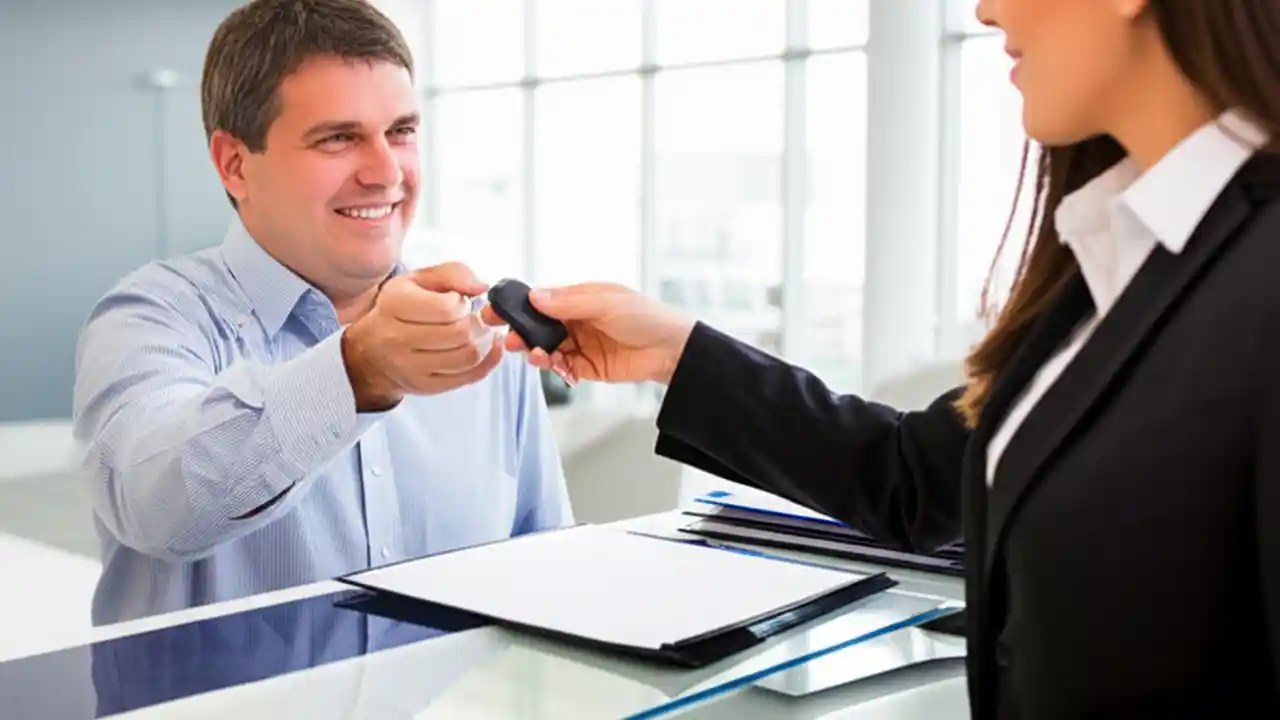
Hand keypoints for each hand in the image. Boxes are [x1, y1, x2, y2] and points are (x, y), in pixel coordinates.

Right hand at [342, 263, 501, 410]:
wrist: (371, 351)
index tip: (460, 301)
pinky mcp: (425, 386)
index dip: (463, 303)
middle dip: (479, 323)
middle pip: (460, 334)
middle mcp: (398, 339)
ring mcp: (411, 367)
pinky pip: (470, 376)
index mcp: (395, 304)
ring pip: (468, 357)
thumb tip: (482, 287)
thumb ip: (453, 273)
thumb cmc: (399, 310)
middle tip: (478, 317)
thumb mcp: (418, 280)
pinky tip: (489, 346)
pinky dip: (489, 360)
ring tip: (482, 331)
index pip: (447, 309)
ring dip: (485, 342)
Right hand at [481, 283, 694, 385]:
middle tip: (508, 337)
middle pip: (539, 326)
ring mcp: (581, 344)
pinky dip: (552, 367)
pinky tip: (552, 364)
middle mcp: (576, 320)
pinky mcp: (587, 367)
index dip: (519, 306)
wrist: (672, 350)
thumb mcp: (605, 302)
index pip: (541, 300)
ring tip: (532, 353)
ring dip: (535, 351)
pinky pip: (561, 367)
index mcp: (579, 298)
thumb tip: (535, 296)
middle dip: (521, 331)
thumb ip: (568, 302)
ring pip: (546, 348)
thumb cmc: (645, 316)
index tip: (497, 310)